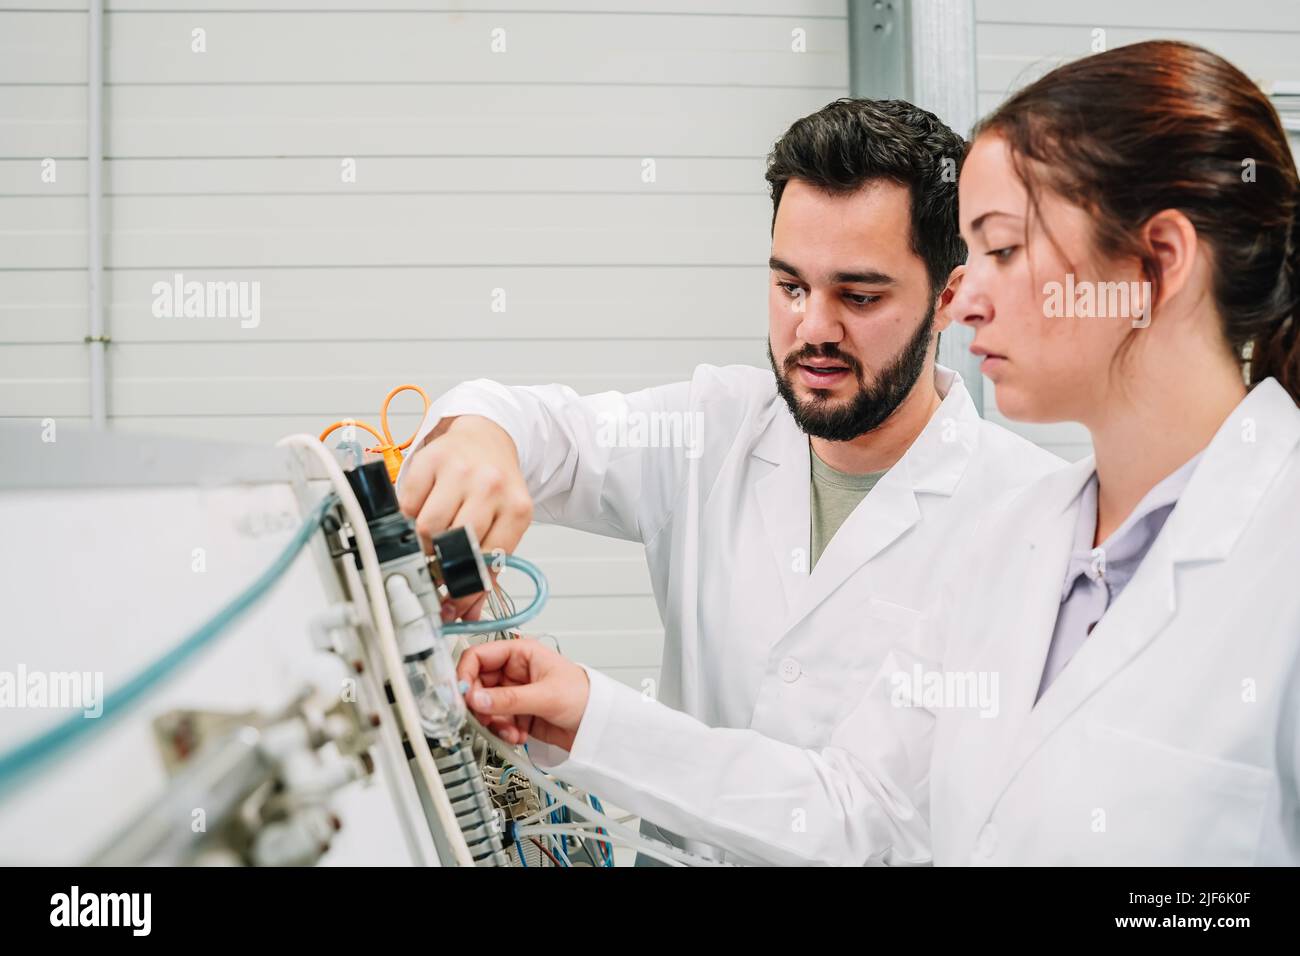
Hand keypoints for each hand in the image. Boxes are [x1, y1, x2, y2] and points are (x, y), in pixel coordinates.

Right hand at [397, 415, 532, 620]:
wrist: (486, 439)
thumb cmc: (495, 485)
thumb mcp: (505, 524)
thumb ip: (488, 569)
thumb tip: (465, 613)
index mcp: (517, 509)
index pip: (487, 562)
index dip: (465, 589)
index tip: (451, 605)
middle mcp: (491, 487)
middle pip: (454, 545)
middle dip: (441, 567)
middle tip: (435, 573)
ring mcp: (460, 471)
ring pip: (427, 528)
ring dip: (422, 544)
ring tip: (428, 542)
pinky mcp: (430, 460)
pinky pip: (408, 504)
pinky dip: (408, 518)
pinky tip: (420, 513)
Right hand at [457, 638, 589, 750]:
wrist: (597, 726)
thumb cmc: (584, 697)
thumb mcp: (545, 695)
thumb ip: (508, 699)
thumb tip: (476, 700)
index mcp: (520, 653)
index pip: (478, 656)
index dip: (465, 674)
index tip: (462, 696)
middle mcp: (513, 671)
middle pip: (476, 685)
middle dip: (481, 705)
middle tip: (487, 718)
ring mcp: (513, 693)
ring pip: (484, 707)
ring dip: (494, 722)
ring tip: (512, 731)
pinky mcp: (516, 713)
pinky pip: (496, 722)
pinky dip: (503, 732)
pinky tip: (520, 735)